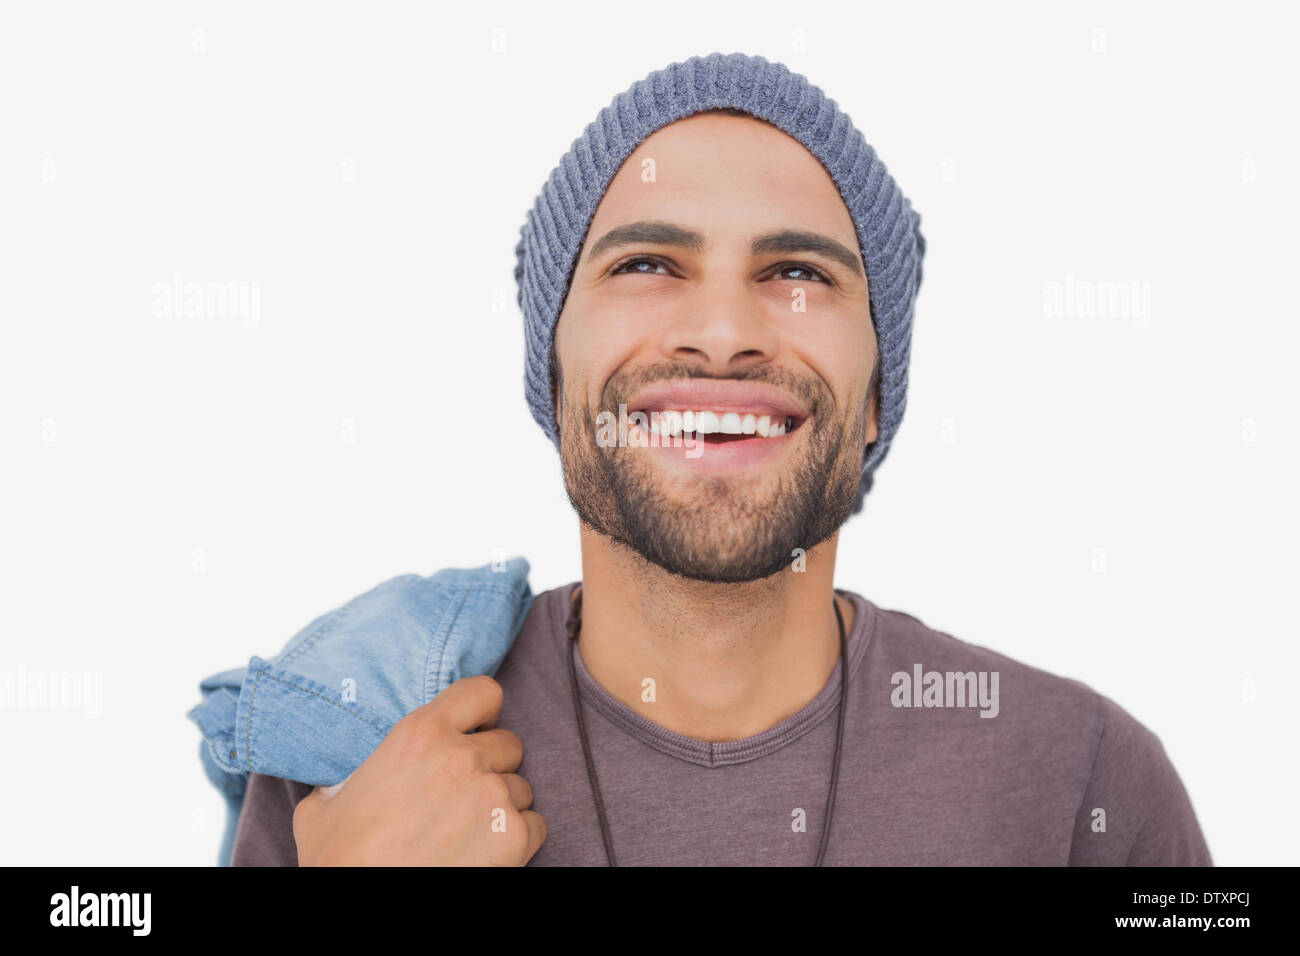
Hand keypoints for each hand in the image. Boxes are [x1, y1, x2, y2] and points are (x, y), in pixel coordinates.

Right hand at [292, 675, 545, 864]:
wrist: (358, 907)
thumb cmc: (340, 860)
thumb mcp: (325, 801)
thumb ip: (354, 773)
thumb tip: (348, 779)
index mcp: (420, 734)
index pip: (482, 692)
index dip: (483, 711)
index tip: (477, 729)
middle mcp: (463, 757)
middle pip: (508, 743)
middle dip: (492, 764)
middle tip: (464, 793)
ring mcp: (494, 796)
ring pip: (521, 786)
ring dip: (502, 804)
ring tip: (468, 829)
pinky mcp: (514, 837)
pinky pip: (535, 825)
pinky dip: (517, 837)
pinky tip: (485, 850)